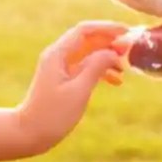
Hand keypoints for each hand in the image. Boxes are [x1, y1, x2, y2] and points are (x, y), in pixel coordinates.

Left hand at [15, 21, 130, 153]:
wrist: (29, 133)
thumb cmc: (52, 114)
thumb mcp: (78, 91)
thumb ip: (96, 68)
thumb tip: (113, 52)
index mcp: (58, 54)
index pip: (85, 31)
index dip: (107, 28)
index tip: (127, 32)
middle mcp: (58, 56)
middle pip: (88, 40)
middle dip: (110, 42)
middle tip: (132, 51)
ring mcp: (61, 67)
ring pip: (89, 54)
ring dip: (107, 57)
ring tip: (125, 68)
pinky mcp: (64, 79)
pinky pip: (86, 67)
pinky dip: (101, 70)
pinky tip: (116, 81)